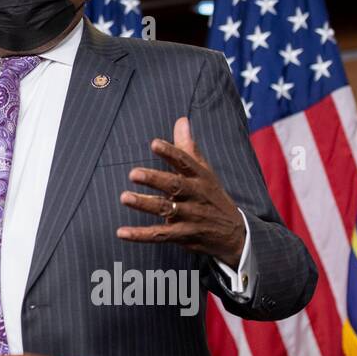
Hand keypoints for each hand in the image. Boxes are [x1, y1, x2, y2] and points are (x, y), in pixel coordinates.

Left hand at [117, 117, 246, 267]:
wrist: (235, 233)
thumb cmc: (211, 196)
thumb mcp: (204, 171)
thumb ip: (188, 147)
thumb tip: (181, 120)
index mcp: (199, 177)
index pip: (185, 162)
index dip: (171, 153)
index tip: (154, 144)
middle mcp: (195, 195)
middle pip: (174, 186)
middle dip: (154, 179)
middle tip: (133, 173)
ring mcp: (190, 216)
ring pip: (165, 209)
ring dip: (144, 204)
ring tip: (124, 197)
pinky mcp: (183, 235)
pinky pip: (160, 235)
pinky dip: (140, 235)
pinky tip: (122, 232)